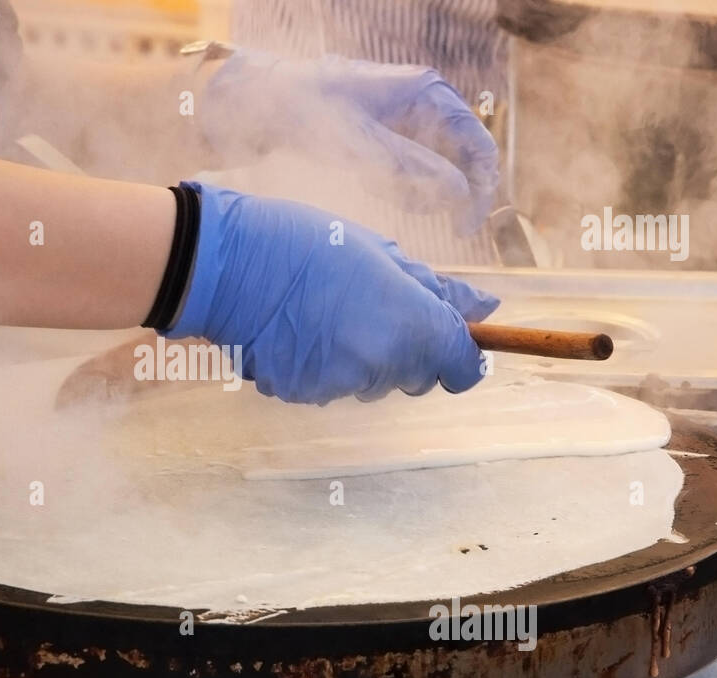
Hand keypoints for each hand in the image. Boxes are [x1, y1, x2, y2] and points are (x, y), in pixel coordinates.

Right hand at [167, 181, 497, 404]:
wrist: (230, 264)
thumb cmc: (308, 244)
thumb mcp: (382, 253)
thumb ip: (437, 289)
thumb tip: (486, 308)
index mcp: (410, 326)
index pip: (461, 367)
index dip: (460, 356)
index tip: (448, 338)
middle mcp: (381, 366)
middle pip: (415, 376)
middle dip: (406, 349)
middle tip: (369, 305)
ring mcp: (339, 386)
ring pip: (371, 382)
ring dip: (362, 356)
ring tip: (326, 312)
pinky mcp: (302, 395)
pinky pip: (329, 386)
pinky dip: (322, 365)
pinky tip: (300, 329)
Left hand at [200, 49, 498, 234]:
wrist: (266, 104)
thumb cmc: (312, 113)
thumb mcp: (362, 145)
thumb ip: (413, 169)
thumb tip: (461, 194)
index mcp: (428, 93)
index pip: (477, 144)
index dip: (480, 188)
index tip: (466, 226)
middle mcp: (425, 104)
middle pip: (460, 160)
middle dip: (442, 193)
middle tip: (428, 221)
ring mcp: (407, 121)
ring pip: (433, 171)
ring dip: (412, 191)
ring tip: (373, 183)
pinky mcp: (388, 139)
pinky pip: (407, 173)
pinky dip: (393, 186)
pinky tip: (366, 180)